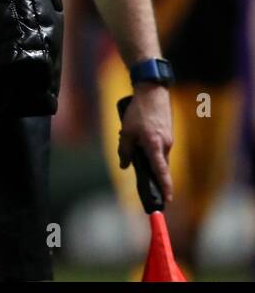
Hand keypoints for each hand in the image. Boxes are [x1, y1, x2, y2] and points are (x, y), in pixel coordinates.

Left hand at [118, 82, 173, 201]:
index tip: (168, 200)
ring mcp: (168, 140)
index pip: (161, 171)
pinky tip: (137, 137)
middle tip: (141, 176)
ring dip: (146, 156)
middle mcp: (165, 145)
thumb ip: (125, 150)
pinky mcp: (167, 134)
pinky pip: (158, 148)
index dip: (164, 186)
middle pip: (159, 166)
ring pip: (157, 156)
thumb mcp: (126, 131)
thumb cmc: (138, 112)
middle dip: (150, 172)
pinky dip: (149, 148)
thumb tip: (124, 165)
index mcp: (155, 146)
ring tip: (131, 142)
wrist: (152, 93)